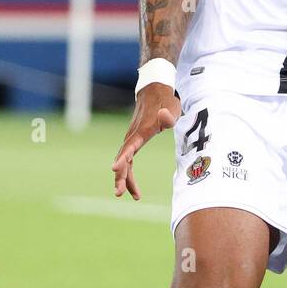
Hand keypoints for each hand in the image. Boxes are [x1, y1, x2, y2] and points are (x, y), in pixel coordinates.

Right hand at [112, 83, 180, 199]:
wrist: (154, 90)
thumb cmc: (165, 100)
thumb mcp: (171, 106)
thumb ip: (169, 115)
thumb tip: (165, 119)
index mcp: (142, 131)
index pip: (129, 146)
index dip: (123, 158)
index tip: (115, 169)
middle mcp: (132, 136)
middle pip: (123, 159)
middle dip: (121, 177)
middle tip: (119, 193)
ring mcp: (131, 140)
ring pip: (124, 163)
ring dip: (125, 180)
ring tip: (133, 197)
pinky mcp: (134, 142)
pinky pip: (128, 162)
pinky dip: (129, 175)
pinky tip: (134, 188)